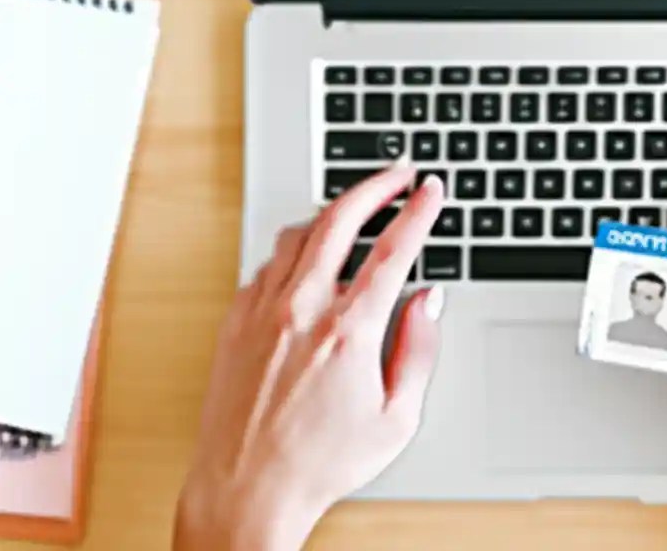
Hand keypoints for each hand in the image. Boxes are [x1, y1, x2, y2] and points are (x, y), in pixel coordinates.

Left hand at [175, 162, 446, 550]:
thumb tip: (428, 301)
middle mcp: (301, 312)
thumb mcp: (398, 418)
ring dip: (330, 211)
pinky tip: (307, 256)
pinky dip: (293, 249)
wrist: (247, 492)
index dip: (418, 212)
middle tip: (396, 174)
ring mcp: (262, 314)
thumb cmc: (321, 464)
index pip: (392, 250)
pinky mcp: (235, 325)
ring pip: (298, 235)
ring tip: (354, 207)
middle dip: (373, 187)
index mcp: (349, 332)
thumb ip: (419, 350)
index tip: (430, 191)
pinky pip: (266, 266)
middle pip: (338, 220)